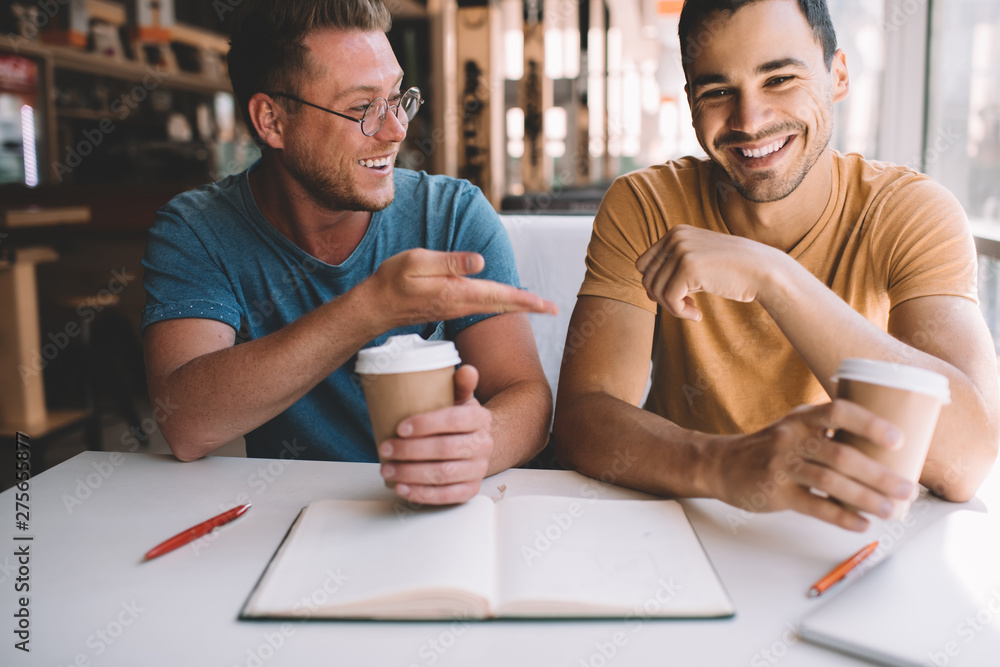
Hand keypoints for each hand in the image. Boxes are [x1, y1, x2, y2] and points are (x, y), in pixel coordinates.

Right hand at [364, 249, 556, 330]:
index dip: (525, 300)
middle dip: (529, 306)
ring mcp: (455, 309)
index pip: (499, 295)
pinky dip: (499, 306)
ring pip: (493, 308)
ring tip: (537, 305)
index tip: (547, 305)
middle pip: (502, 305)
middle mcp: (460, 304)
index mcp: (457, 292)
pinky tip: (505, 303)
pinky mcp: (449, 308)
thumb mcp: (417, 261)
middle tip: (554, 309)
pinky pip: (481, 308)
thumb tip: (481, 262)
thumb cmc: (392, 280)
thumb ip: (449, 262)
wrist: (375, 308)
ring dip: (516, 306)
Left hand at [378, 365, 493, 504]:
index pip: (453, 420)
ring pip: (443, 474)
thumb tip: (465, 370)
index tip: (400, 428)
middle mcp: (483, 444)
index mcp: (480, 418)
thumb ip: (460, 384)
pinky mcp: (470, 489)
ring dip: (410, 474)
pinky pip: (446, 496)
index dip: (426, 425)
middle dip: (409, 451)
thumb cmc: (459, 420)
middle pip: (444, 449)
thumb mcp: (461, 399)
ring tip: (387, 469)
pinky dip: (422, 494)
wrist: (476, 443)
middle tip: (385, 449)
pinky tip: (402, 488)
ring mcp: (479, 469)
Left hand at [635, 225, 782, 320]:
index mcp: (675, 233)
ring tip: (692, 310)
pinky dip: (680, 312)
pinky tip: (698, 314)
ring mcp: (681, 250)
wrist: (764, 271)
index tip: (677, 296)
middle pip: (647, 278)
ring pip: (655, 290)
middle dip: (662, 298)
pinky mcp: (688, 267)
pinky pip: (669, 300)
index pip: (644, 264)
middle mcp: (675, 237)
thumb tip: (646, 289)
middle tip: (686, 305)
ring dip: (672, 307)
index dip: (655, 285)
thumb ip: (674, 268)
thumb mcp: (699, 261)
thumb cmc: (732, 271)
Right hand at [710, 400, 915, 530]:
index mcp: (802, 418)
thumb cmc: (770, 448)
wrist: (721, 464)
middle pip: (841, 454)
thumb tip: (883, 451)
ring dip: (867, 498)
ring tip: (892, 510)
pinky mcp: (775, 493)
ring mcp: (781, 466)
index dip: (869, 423)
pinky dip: (841, 517)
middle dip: (880, 474)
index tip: (898, 439)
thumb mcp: (794, 427)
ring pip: (831, 482)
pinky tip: (861, 524)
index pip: (838, 411)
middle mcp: (791, 438)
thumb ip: (828, 432)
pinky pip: (814, 506)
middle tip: (908, 489)